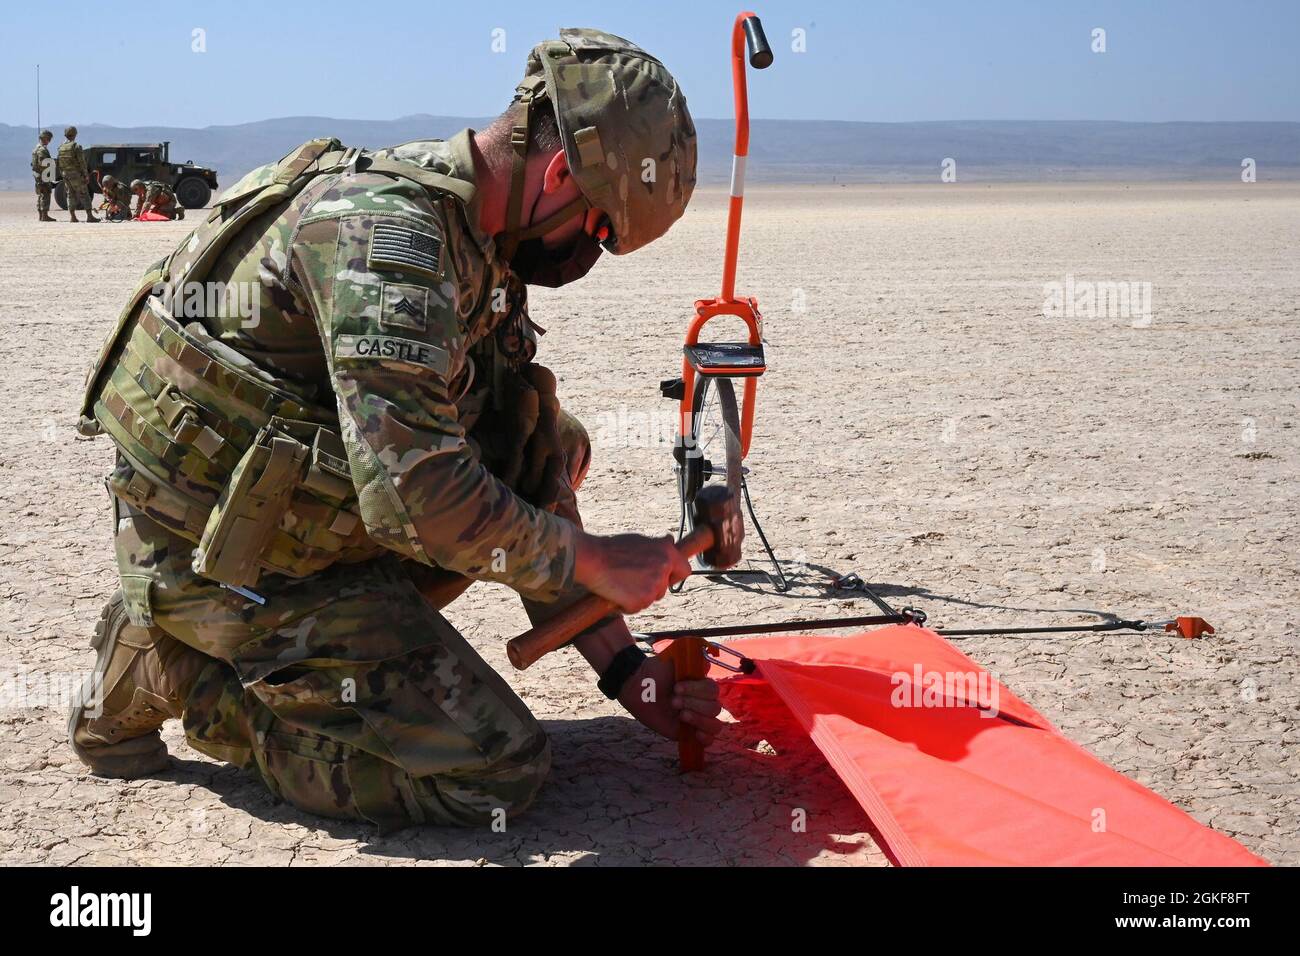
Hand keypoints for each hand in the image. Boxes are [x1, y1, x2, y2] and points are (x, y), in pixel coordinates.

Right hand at [574, 532, 690, 613]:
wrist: (593, 559)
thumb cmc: (612, 548)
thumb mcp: (640, 540)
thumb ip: (658, 546)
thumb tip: (670, 541)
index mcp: (667, 552)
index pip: (685, 570)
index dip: (674, 575)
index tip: (665, 578)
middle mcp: (664, 569)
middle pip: (664, 588)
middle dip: (652, 588)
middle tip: (633, 581)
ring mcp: (653, 587)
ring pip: (650, 599)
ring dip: (638, 596)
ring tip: (621, 583)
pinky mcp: (640, 602)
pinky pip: (636, 608)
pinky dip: (626, 605)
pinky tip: (615, 592)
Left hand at [617, 655, 724, 746]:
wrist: (637, 686)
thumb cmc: (655, 672)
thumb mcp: (674, 659)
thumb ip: (693, 659)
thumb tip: (708, 665)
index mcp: (701, 686)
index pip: (713, 690)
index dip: (697, 690)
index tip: (676, 687)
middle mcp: (702, 702)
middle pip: (715, 708)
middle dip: (693, 704)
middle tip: (673, 701)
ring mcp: (696, 719)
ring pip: (714, 724)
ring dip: (699, 719)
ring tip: (680, 715)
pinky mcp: (687, 733)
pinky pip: (707, 741)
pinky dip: (706, 738)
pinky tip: (695, 733)